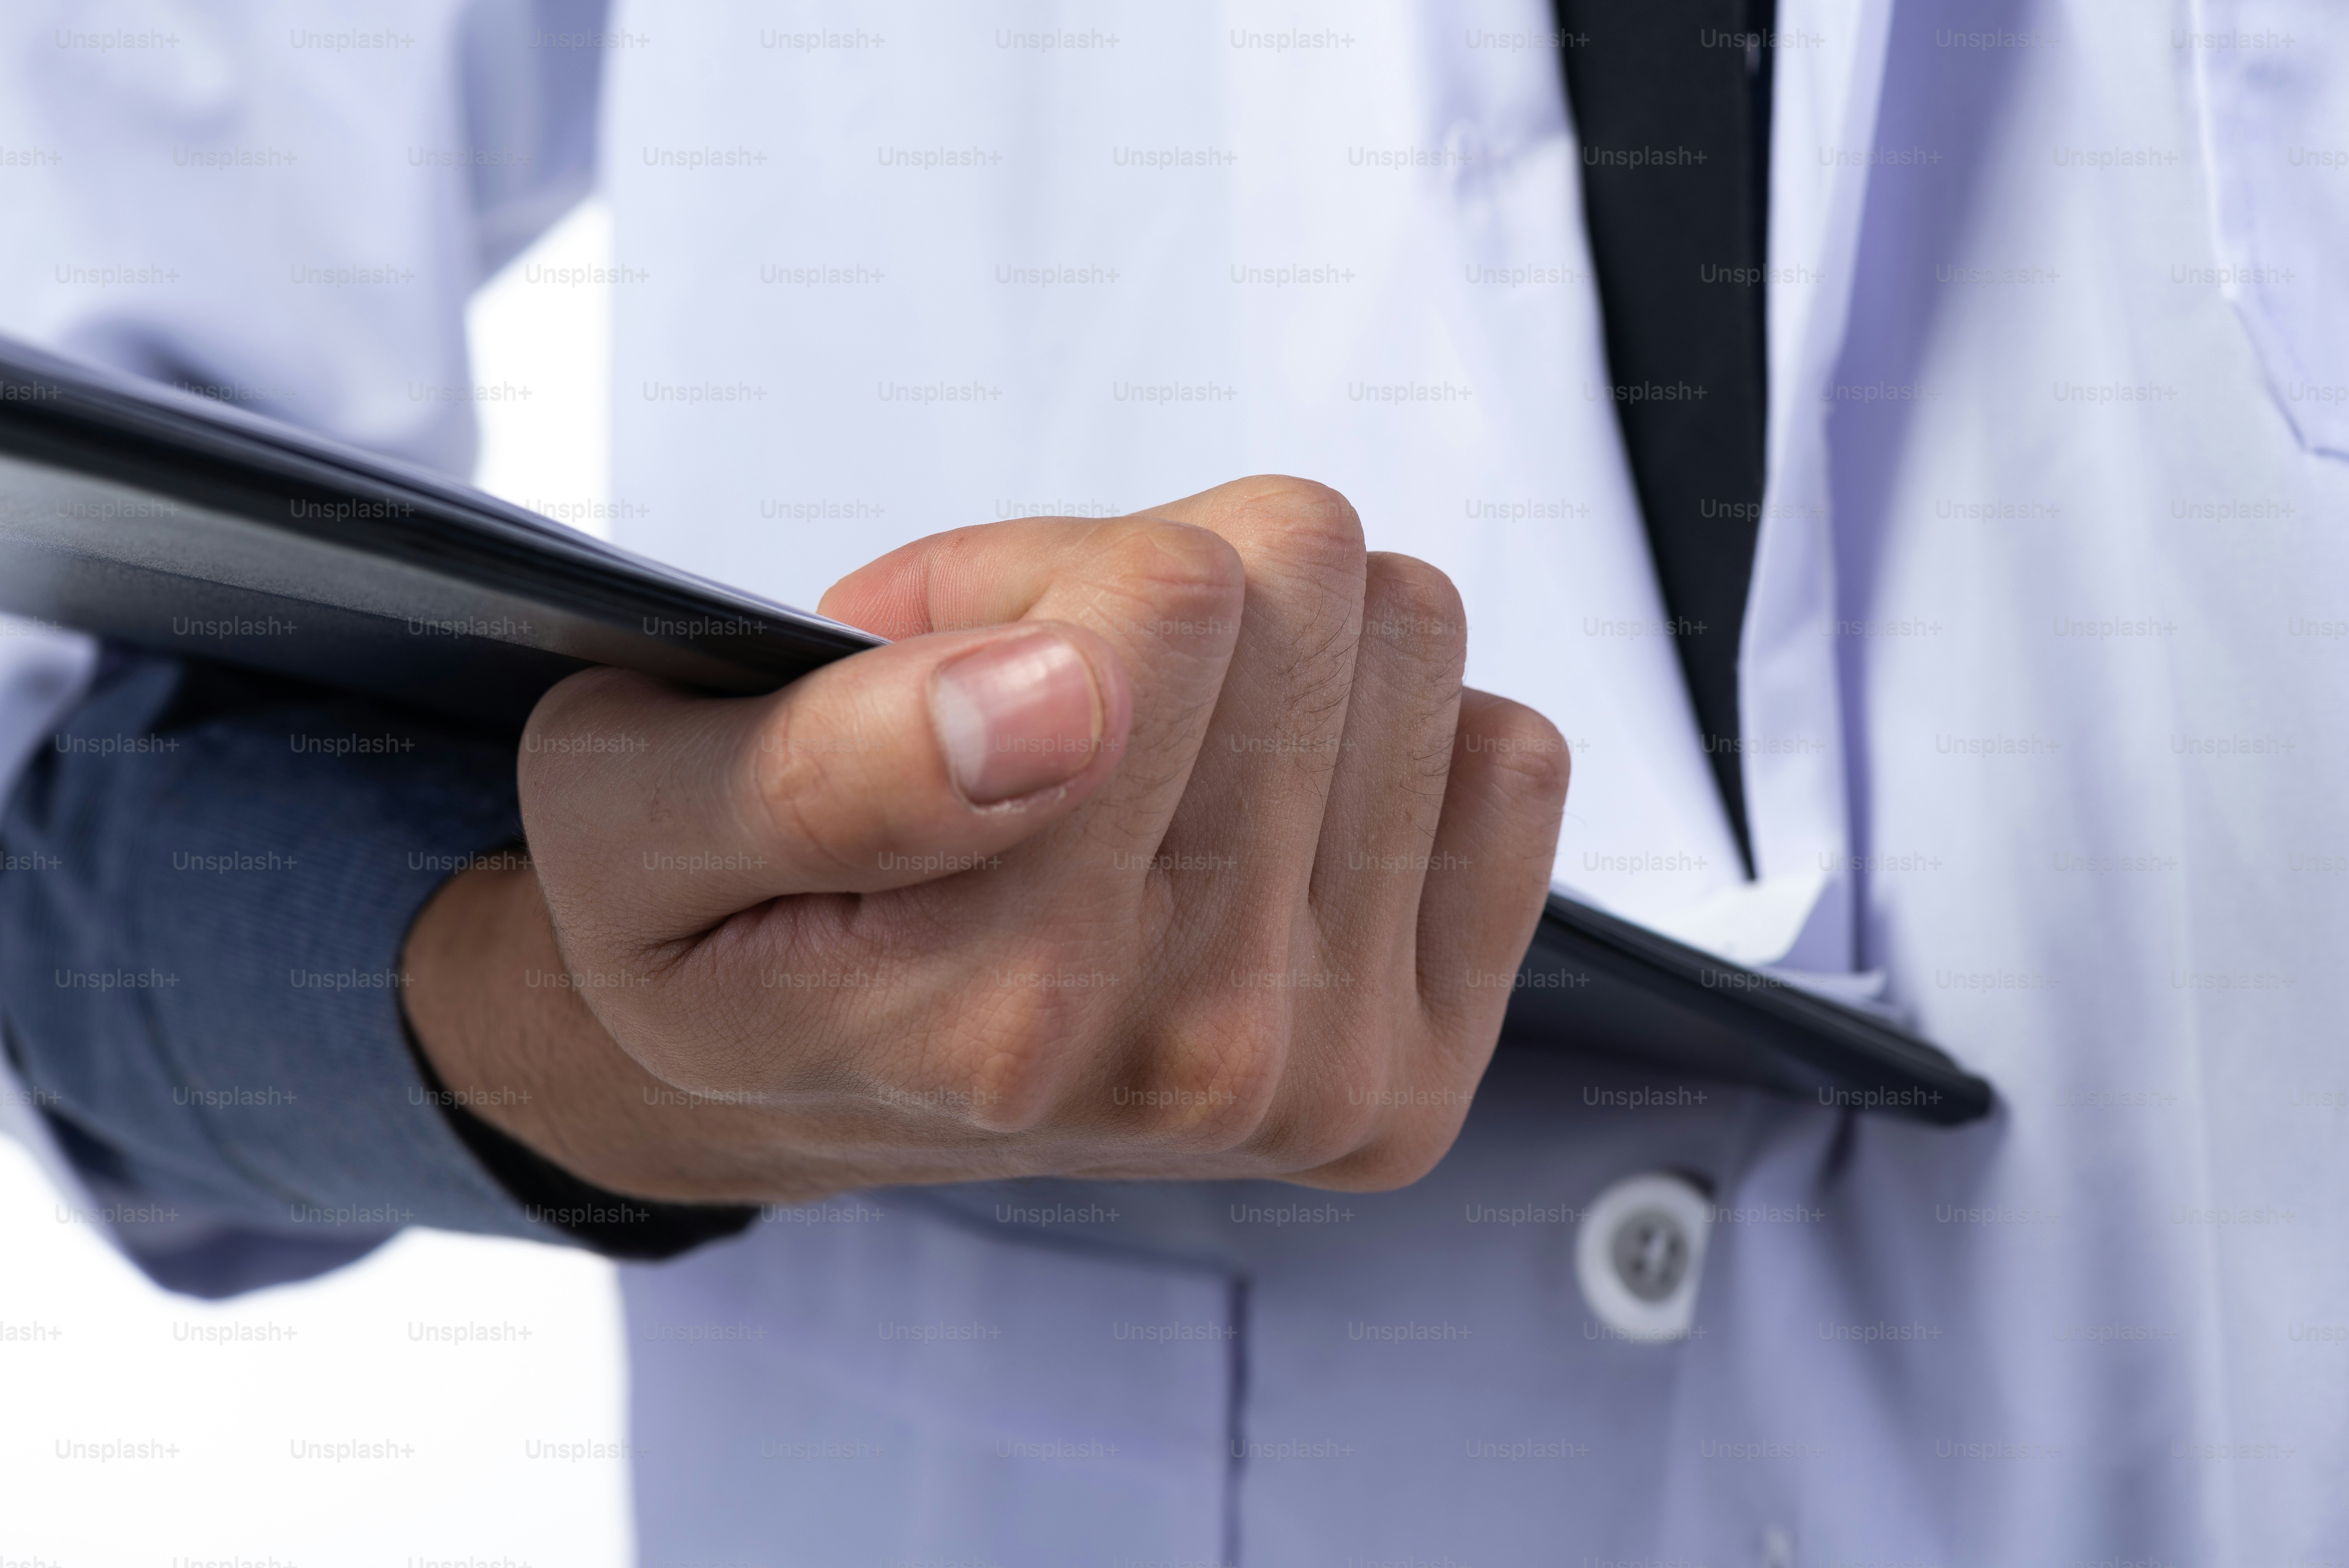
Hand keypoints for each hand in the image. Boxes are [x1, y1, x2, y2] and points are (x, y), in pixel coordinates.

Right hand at [401, 477, 1568, 1203]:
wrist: (795, 1080)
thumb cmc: (717, 929)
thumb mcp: (644, 813)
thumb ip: (834, 760)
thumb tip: (1065, 695)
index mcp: (1007, 1004)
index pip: (1179, 589)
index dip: (1040, 568)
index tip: (949, 660)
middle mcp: (1192, 1060)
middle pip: (1313, 580)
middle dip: (1156, 591)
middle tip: (1034, 704)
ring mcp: (1326, 1080)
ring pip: (1411, 638)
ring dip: (1260, 658)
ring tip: (1124, 762)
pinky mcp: (1418, 1073)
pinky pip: (1507, 763)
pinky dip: (1375, 746)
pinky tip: (1240, 824)